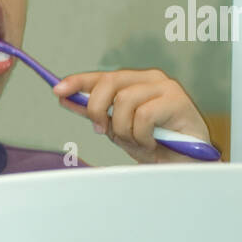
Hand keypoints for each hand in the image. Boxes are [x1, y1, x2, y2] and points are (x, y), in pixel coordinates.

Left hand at [52, 68, 213, 163]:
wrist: (184, 164)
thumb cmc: (154, 144)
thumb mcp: (117, 129)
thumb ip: (95, 113)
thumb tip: (65, 98)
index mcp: (134, 82)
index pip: (102, 77)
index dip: (78, 82)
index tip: (57, 90)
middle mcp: (150, 79)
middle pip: (109, 83)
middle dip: (97, 109)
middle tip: (101, 130)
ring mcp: (165, 87)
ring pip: (124, 101)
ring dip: (124, 129)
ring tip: (138, 141)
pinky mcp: (178, 100)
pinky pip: (143, 116)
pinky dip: (141, 136)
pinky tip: (151, 143)